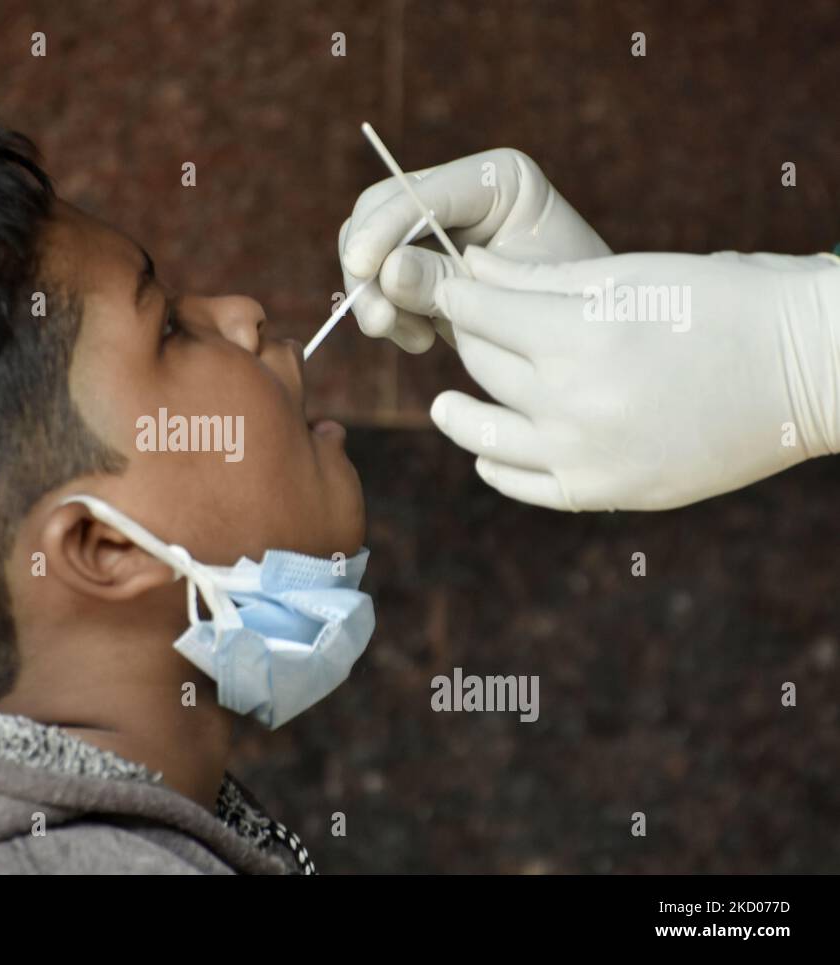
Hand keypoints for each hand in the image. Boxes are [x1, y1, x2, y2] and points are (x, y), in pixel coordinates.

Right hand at [338, 148, 610, 352]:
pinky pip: (378, 280)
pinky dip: (387, 312)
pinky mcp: (423, 261)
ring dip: (374, 296)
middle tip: (378, 322)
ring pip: (369, 246)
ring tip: (412, 340)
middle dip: (368, 267)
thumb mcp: (510, 299)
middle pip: (379, 209)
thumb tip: (386, 272)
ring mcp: (437, 225)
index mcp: (497, 179)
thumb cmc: (569, 314)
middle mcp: (461, 192)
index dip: (384, 228)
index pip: (422, 192)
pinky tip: (419, 340)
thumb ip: (446, 283)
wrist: (586, 342)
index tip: (360, 269)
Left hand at [431, 247, 839, 509]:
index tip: (440, 283)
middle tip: (455, 330)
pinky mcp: (607, 492)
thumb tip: (469, 267)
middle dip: (464, 340)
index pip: (477, 312)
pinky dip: (497, 465)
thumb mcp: (632, 275)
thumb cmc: (727, 303)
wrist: (813, 370)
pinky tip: (487, 450)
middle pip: (482, 367)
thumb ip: (539, 278)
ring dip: (458, 414)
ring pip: (487, 432)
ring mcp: (588, 455)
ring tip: (445, 403)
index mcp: (579, 336)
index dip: (453, 293)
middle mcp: (574, 402)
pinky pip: (525, 484)